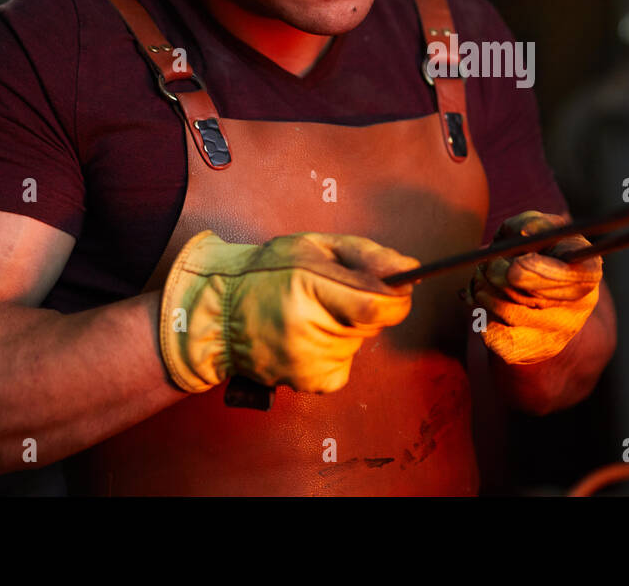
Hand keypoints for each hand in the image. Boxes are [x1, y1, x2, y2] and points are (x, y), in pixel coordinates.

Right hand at [159, 230, 415, 393]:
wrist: (219, 314)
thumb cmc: (266, 273)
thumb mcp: (315, 246)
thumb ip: (367, 255)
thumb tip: (410, 268)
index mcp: (307, 286)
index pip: (375, 304)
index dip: (396, 296)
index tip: (396, 287)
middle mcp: (306, 328)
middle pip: (371, 322)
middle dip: (362, 306)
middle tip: (328, 293)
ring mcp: (306, 360)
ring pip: (358, 342)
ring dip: (345, 329)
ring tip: (308, 314)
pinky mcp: (307, 382)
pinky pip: (344, 366)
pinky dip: (335, 353)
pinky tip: (307, 339)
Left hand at [466, 210, 601, 364]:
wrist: (533, 295)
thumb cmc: (536, 251)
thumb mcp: (537, 229)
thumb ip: (532, 223)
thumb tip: (525, 234)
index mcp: (588, 272)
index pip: (577, 280)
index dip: (544, 275)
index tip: (515, 265)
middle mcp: (579, 308)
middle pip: (535, 298)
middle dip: (500, 276)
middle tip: (487, 265)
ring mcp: (556, 335)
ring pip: (510, 314)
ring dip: (484, 291)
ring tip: (481, 277)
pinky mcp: (528, 352)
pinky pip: (493, 333)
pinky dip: (478, 311)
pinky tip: (479, 299)